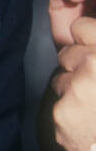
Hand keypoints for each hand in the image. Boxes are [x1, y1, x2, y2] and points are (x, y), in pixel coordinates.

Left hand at [52, 16, 95, 150]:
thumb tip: (90, 49)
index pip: (80, 27)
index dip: (84, 37)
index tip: (89, 47)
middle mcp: (92, 65)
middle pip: (66, 53)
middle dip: (77, 65)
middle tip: (94, 83)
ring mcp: (74, 90)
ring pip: (60, 79)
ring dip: (72, 89)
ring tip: (93, 105)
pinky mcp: (60, 114)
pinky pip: (59, 104)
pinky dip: (70, 113)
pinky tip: (87, 123)